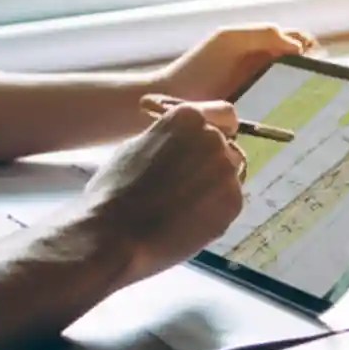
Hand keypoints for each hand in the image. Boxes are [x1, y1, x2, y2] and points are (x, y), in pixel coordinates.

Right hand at [81, 101, 246, 285]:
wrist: (116, 234)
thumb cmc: (115, 189)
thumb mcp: (135, 146)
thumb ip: (166, 137)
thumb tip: (177, 142)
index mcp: (188, 117)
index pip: (223, 115)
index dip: (215, 129)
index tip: (206, 144)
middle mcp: (214, 138)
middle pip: (225, 145)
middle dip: (209, 159)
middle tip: (186, 181)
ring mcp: (227, 171)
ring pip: (230, 173)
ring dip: (214, 183)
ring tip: (186, 203)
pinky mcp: (233, 203)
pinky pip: (229, 200)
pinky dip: (215, 208)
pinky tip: (190, 219)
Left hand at [155, 24, 319, 102]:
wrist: (174, 100)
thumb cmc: (199, 66)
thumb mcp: (229, 39)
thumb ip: (263, 34)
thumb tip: (299, 47)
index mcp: (261, 46)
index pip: (299, 42)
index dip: (311, 48)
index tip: (315, 59)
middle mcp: (266, 69)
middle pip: (303, 67)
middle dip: (316, 71)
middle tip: (319, 81)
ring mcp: (265, 94)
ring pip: (298, 91)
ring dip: (310, 92)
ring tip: (316, 99)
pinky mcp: (261, 118)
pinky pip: (285, 114)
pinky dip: (297, 113)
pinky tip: (303, 118)